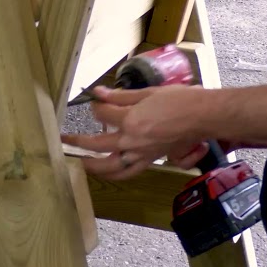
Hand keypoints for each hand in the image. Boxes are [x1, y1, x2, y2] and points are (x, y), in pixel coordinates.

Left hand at [62, 84, 210, 179]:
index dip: (96, 107)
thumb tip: (98, 93)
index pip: (103, 115)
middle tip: (64, 138)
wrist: (201, 116)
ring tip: (80, 161)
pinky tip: (107, 172)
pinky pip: (128, 172)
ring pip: (110, 166)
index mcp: (131, 120)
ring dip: (92, 165)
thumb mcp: (147, 92)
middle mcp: (132, 140)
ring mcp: (140, 153)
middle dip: (78, 140)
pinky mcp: (149, 160)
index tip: (94, 102)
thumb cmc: (179, 100)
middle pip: (97, 144)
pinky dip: (114, 175)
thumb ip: (119, 96)